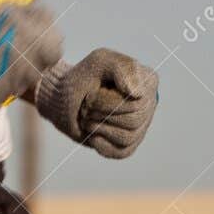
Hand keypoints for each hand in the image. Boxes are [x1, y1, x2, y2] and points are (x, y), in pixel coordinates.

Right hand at [0, 3, 61, 106]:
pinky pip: (4, 95)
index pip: (56, 51)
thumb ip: (36, 16)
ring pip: (22, 85)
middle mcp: (25, 60)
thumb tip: (52, 22)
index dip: (46, 50)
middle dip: (28, 65)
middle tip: (8, 57)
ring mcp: (11, 81)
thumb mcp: (9, 11)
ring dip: (12, 77)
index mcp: (32, 38)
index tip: (34, 48)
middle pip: (39, 71)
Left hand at [35, 48, 158, 158]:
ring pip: (127, 137)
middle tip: (86, 105)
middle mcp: (149, 104)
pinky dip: (101, 144)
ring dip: (99, 127)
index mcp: (148, 81)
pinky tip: (92, 133)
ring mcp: (140, 126)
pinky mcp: (128, 145)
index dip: (108, 101)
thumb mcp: (99, 61)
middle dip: (101, 113)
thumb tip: (137, 93)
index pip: (137, 101)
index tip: (92, 92)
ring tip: (87, 116)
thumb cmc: (83, 76)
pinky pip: (121, 152)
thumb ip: (122, 68)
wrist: (64, 97)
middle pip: (133, 120)